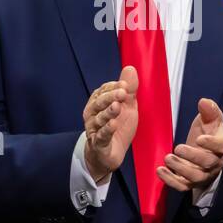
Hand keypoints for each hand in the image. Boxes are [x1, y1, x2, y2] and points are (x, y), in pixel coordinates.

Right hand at [83, 66, 138, 182]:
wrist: (109, 154)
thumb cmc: (117, 127)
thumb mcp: (127, 107)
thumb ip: (129, 89)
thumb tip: (130, 68)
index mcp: (99, 102)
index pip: (104, 90)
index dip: (114, 87)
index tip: (125, 85)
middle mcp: (93, 114)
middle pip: (99, 103)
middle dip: (111, 96)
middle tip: (123, 92)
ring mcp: (94, 129)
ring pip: (100, 119)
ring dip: (108, 112)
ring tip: (117, 106)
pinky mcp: (99, 144)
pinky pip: (101, 136)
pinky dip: (107, 130)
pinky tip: (113, 124)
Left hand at [157, 97, 222, 192]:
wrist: (206, 151)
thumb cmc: (208, 132)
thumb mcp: (211, 119)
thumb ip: (209, 110)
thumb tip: (203, 102)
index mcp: (222, 144)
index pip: (221, 146)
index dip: (211, 144)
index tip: (199, 139)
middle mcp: (215, 162)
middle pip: (207, 163)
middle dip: (192, 156)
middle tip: (178, 148)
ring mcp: (203, 174)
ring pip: (195, 177)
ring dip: (181, 169)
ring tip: (168, 158)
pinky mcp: (191, 182)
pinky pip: (182, 186)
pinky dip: (171, 181)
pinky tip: (160, 171)